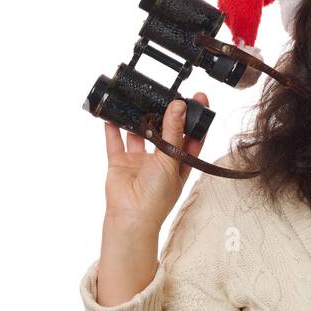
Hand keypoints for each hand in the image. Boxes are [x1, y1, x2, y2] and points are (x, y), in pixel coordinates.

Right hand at [102, 91, 209, 232]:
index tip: (199, 98)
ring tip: (141, 98)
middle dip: (167, 114)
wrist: (131, 217)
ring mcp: (139, 161)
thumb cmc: (158, 197)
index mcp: (180, 163)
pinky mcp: (120, 162)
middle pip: (164, 131)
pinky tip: (112, 113)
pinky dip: (113, 128)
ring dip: (139, 118)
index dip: (194, 118)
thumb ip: (174, 133)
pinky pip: (115, 141)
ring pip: (139, 133)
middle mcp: (160, 160)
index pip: (191, 135)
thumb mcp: (172, 161)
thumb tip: (179, 107)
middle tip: (170, 93)